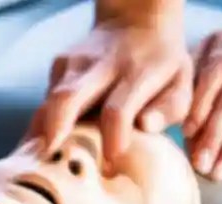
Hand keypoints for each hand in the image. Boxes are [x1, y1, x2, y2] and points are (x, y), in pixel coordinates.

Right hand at [29, 19, 190, 163]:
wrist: (136, 22)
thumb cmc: (162, 67)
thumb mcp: (181, 84)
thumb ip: (169, 108)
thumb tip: (145, 126)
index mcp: (139, 72)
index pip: (117, 110)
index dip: (111, 137)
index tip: (109, 162)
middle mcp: (102, 64)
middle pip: (68, 98)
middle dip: (54, 129)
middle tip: (47, 156)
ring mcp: (75, 62)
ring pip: (51, 100)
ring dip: (43, 131)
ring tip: (40, 157)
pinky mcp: (59, 64)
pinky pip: (47, 99)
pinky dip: (45, 122)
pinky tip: (50, 141)